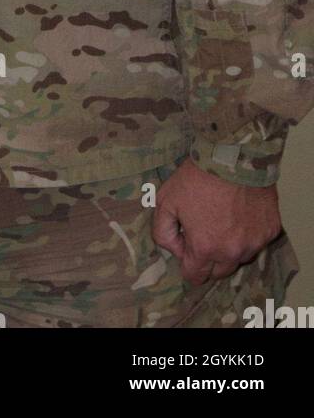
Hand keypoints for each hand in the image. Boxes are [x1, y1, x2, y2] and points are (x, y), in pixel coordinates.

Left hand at [152, 158, 282, 285]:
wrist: (233, 156)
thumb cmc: (197, 178)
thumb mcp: (165, 201)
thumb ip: (162, 232)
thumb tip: (174, 249)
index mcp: (205, 248)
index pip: (195, 276)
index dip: (187, 263)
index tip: (186, 244)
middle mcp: (233, 252)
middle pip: (219, 272)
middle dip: (208, 258)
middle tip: (204, 231)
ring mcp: (255, 242)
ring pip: (239, 258)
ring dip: (230, 247)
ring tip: (222, 218)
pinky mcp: (270, 230)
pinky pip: (256, 241)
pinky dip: (248, 233)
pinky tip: (240, 212)